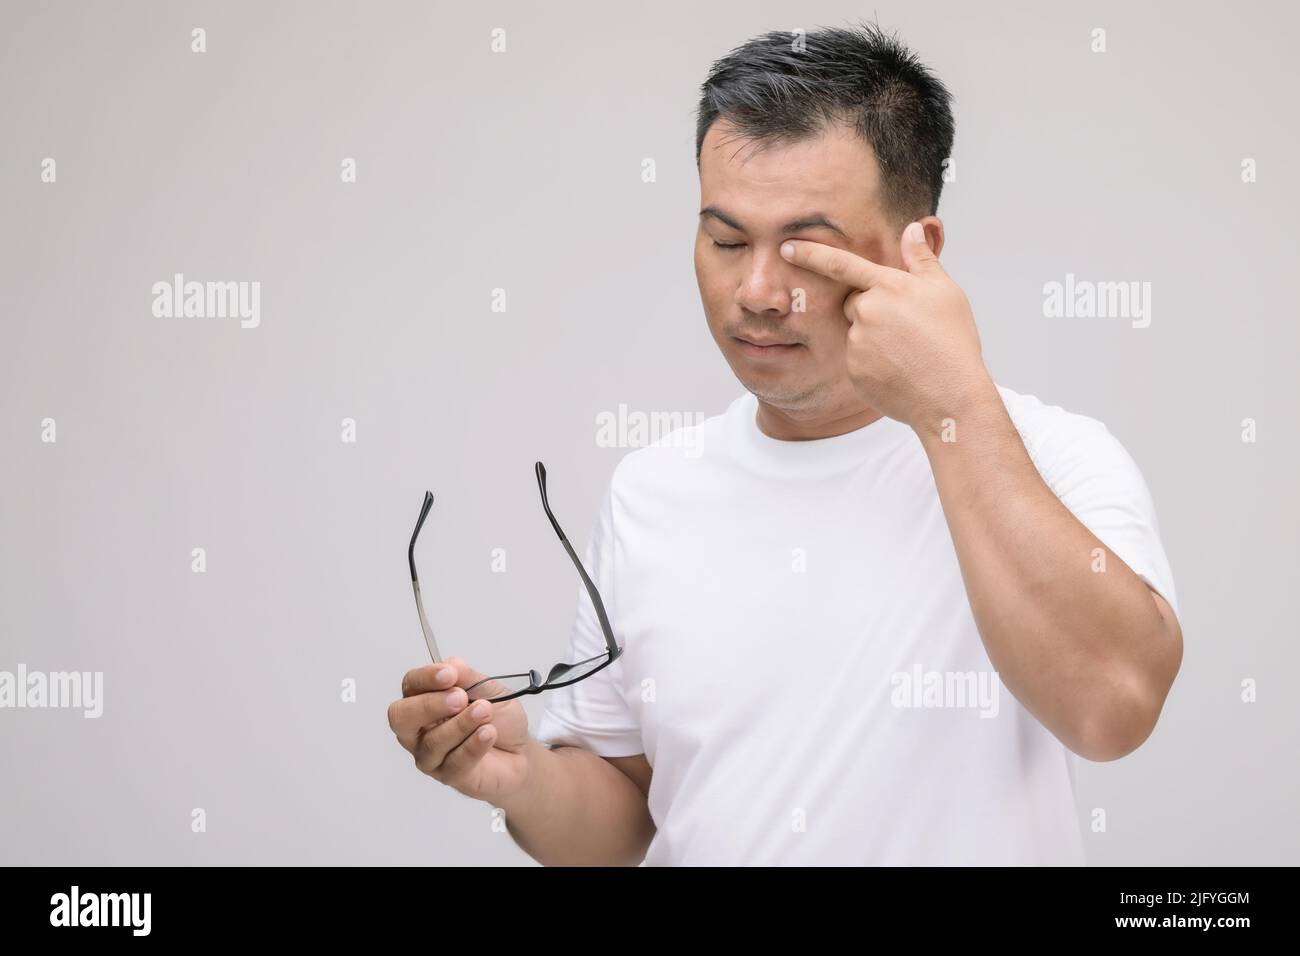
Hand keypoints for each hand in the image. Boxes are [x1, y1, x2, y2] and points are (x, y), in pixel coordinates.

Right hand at [387, 656, 535, 803]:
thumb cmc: (498, 720)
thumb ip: (468, 677)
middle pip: (402, 718)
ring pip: (432, 742)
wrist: (521, 752)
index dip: (426, 678)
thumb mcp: (489, 690)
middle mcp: (419, 730)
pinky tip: (488, 733)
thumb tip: (452, 664)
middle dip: (430, 705)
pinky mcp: (449, 776)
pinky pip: (455, 762)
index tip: (450, 674)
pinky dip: (473, 745)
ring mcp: (431, 756)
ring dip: (462, 724)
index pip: (411, 685)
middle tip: (460, 698)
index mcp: (424, 700)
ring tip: (485, 712)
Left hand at [780, 222, 990, 429]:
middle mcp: (867, 311)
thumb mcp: (944, 291)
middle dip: (872, 310)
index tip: (786, 247)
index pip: (840, 264)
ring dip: (875, 338)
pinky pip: (857, 360)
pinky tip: (899, 370)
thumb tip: (912, 229)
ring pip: (857, 333)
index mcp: (888, 286)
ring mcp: (857, 342)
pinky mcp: (853, 370)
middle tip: (906, 329)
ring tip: (908, 352)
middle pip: (854, 303)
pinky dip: (873, 363)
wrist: (948, 395)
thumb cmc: (952, 340)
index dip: (810, 254)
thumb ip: (922, 258)